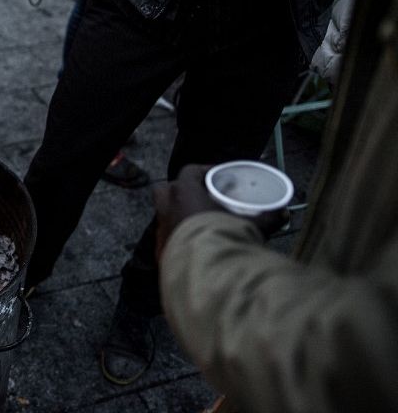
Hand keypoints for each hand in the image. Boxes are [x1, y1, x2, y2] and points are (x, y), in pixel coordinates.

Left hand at [155, 164, 289, 259]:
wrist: (204, 273)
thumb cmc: (224, 239)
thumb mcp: (250, 226)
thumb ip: (267, 218)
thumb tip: (284, 213)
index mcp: (184, 193)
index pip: (189, 172)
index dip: (202, 171)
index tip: (216, 177)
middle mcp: (167, 208)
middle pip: (166, 190)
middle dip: (180, 192)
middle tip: (201, 198)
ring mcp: (161, 230)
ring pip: (163, 215)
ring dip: (177, 216)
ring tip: (197, 223)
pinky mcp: (159, 251)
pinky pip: (165, 239)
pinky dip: (176, 239)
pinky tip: (192, 246)